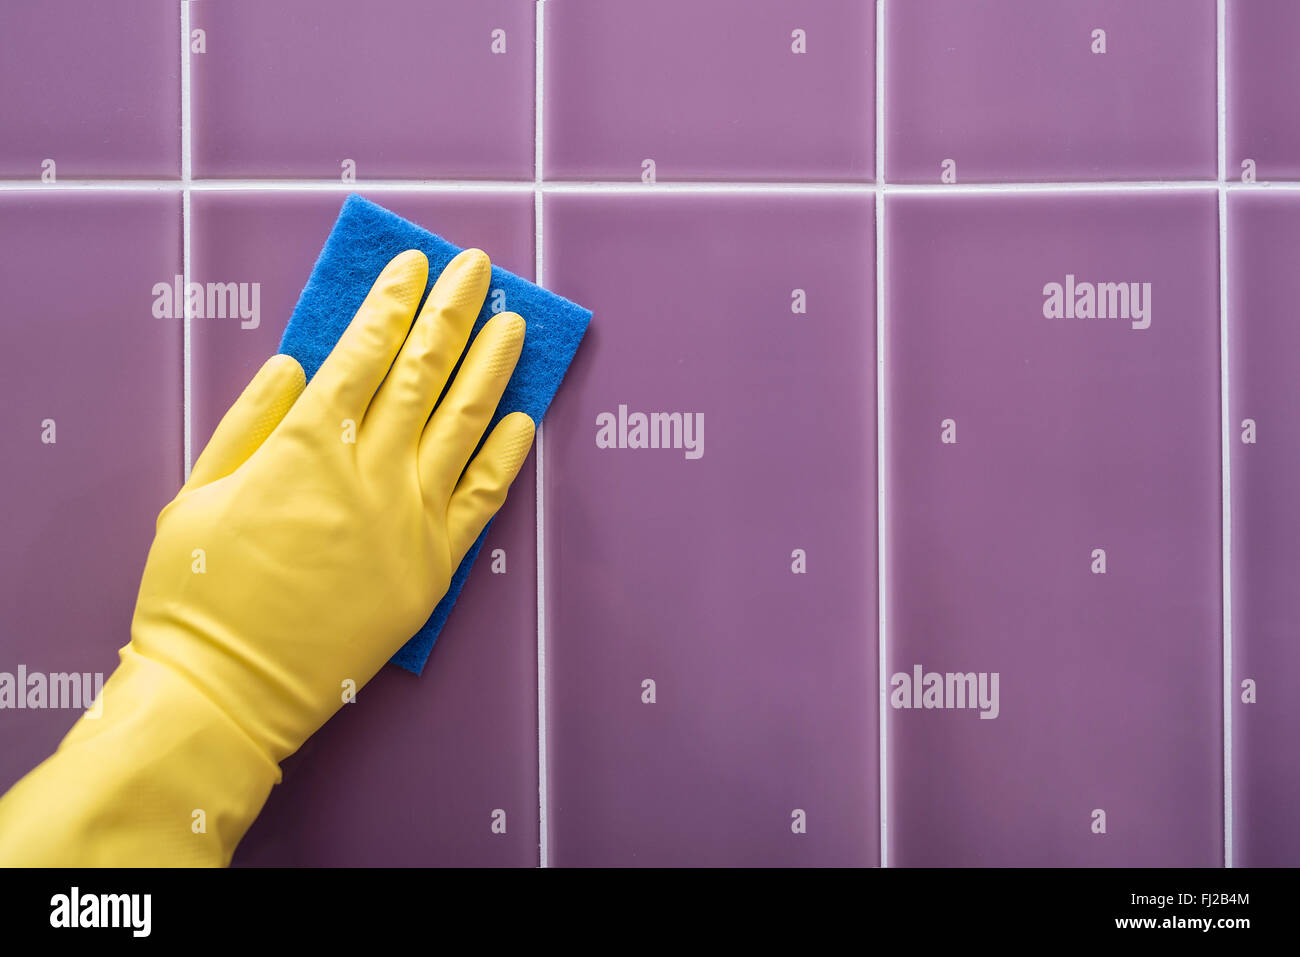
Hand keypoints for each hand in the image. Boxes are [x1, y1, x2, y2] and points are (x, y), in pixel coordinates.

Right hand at [131, 247, 534, 763]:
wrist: (230, 689)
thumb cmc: (197, 593)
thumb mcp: (197, 493)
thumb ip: (250, 422)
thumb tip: (299, 363)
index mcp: (307, 444)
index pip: (363, 351)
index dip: (393, 303)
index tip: (415, 265)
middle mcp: (370, 469)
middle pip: (423, 371)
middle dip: (453, 310)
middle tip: (477, 267)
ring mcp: (410, 517)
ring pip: (464, 422)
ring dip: (491, 365)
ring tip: (514, 323)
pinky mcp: (435, 565)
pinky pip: (483, 497)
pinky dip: (506, 453)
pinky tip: (523, 417)